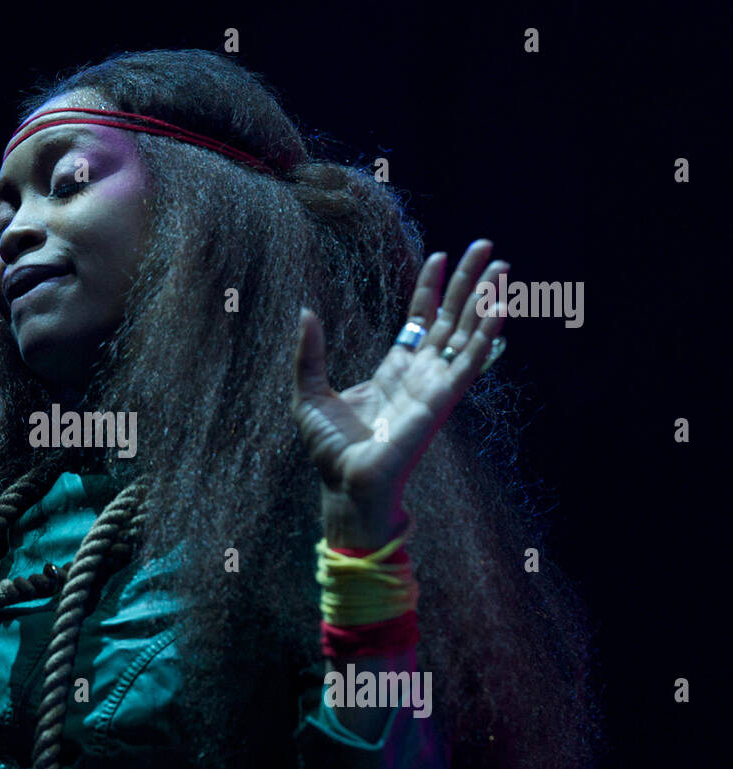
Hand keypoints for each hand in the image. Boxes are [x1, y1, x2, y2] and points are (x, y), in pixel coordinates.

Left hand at [290, 239, 508, 534]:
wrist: (345, 484)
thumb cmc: (330, 449)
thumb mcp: (309, 391)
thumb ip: (309, 353)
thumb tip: (305, 312)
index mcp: (393, 372)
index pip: (419, 320)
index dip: (429, 288)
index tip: (438, 255)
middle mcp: (420, 375)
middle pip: (450, 318)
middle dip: (467, 282)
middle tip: (486, 246)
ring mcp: (435, 386)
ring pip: (467, 332)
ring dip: (485, 299)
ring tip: (501, 265)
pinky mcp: (443, 399)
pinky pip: (470, 361)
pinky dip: (487, 334)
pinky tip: (500, 306)